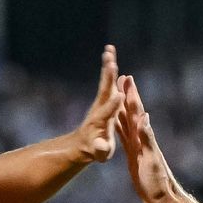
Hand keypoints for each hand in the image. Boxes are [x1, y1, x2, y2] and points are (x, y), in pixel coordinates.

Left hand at [68, 45, 122, 163]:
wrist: (83, 142)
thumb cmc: (95, 150)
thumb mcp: (99, 153)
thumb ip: (100, 149)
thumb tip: (99, 146)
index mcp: (101, 121)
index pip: (108, 112)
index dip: (113, 105)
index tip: (119, 95)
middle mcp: (100, 107)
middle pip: (105, 90)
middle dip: (108, 78)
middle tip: (111, 62)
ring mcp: (101, 101)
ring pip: (106, 81)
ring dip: (108, 65)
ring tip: (109, 49)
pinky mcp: (104, 97)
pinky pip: (108, 79)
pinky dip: (109, 66)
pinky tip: (111, 54)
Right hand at [116, 75, 181, 202]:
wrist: (160, 198)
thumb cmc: (158, 181)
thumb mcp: (151, 159)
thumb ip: (147, 139)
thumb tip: (144, 118)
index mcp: (144, 138)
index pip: (137, 112)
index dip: (131, 96)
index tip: (127, 79)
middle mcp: (141, 139)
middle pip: (132, 112)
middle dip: (126, 95)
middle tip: (121, 78)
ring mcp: (137, 146)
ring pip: (127, 122)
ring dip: (122, 108)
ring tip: (117, 94)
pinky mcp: (133, 155)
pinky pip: (124, 137)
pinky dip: (119, 128)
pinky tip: (116, 123)